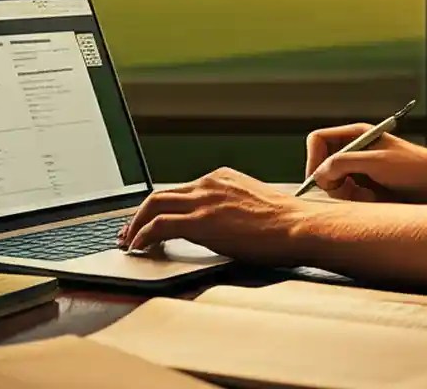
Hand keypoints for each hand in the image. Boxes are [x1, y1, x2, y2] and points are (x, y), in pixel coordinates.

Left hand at [116, 168, 318, 264]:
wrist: (298, 226)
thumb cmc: (286, 223)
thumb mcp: (254, 204)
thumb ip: (230, 208)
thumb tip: (219, 225)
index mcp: (221, 178)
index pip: (181, 190)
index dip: (161, 207)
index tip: (152, 221)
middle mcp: (209, 183)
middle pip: (160, 194)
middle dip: (139, 214)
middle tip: (130, 232)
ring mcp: (203, 200)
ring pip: (154, 205)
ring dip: (136, 225)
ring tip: (129, 242)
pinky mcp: (200, 221)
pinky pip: (159, 225)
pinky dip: (144, 235)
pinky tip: (140, 247)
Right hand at [306, 124, 426, 201]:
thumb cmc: (415, 168)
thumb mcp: (376, 162)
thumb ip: (342, 163)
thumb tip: (319, 176)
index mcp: (357, 134)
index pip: (317, 140)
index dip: (313, 160)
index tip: (322, 180)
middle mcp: (356, 149)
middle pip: (323, 166)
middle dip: (332, 183)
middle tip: (350, 192)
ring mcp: (362, 169)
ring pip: (334, 184)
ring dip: (346, 195)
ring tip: (369, 198)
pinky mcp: (369, 187)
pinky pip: (349, 196)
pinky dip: (357, 202)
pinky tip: (376, 202)